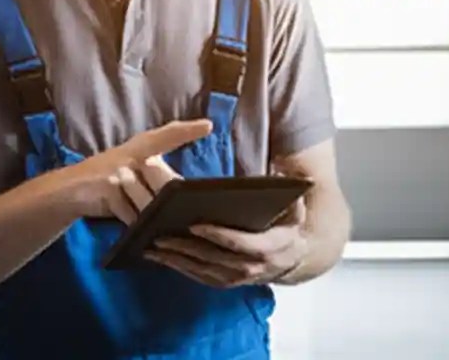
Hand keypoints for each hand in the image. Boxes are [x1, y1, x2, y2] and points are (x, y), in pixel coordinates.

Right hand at [66, 120, 211, 223]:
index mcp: (143, 146)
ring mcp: (119, 170)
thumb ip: (157, 179)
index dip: (188, 130)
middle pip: (165, 183)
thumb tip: (186, 196)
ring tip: (145, 221)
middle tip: (175, 213)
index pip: (168, 135)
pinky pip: (131, 214)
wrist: (69, 189)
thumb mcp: (134, 173)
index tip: (208, 126)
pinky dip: (133, 223)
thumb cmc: (110, 181)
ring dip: (149, 217)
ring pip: (149, 203)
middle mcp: (132, 153)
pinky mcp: (108, 187)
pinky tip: (129, 225)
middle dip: (169, 203)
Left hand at [146, 195, 307, 287]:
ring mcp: (235, 278)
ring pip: (202, 269)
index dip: (217, 235)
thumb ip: (290, 188)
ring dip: (176, 259)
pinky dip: (177, 267)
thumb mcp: (296, 207)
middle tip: (161, 233)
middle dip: (186, 247)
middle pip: (213, 258)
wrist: (290, 258)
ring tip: (152, 244)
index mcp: (268, 247)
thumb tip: (280, 166)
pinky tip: (158, 256)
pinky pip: (198, 276)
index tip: (195, 224)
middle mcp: (250, 268)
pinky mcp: (223, 282)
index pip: (239, 243)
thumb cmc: (287, 226)